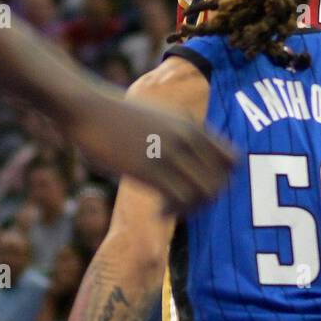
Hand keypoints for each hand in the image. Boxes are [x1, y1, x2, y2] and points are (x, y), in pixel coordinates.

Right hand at [66, 88, 236, 215]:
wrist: (88, 108)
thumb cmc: (119, 116)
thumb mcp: (161, 115)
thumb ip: (180, 131)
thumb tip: (189, 152)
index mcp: (192, 125)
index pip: (232, 159)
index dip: (223, 180)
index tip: (201, 187)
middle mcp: (187, 137)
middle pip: (222, 181)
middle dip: (207, 200)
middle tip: (186, 204)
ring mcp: (170, 152)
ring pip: (206, 193)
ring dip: (192, 209)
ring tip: (171, 209)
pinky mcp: (149, 168)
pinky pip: (180, 198)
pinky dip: (175, 212)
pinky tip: (159, 212)